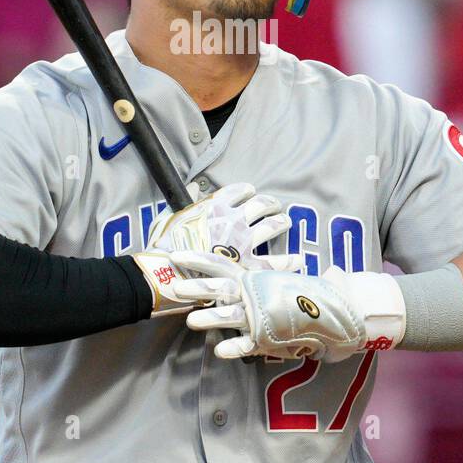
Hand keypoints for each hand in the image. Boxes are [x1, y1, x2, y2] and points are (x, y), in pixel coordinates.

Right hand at [133, 182, 299, 317]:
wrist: (165, 274)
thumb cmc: (163, 248)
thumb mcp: (169, 217)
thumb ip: (186, 203)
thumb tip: (193, 188)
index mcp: (214, 206)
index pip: (238, 190)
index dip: (247, 191)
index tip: (250, 193)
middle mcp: (232, 219)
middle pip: (261, 204)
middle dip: (270, 204)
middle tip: (274, 207)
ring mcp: (242, 241)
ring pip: (273, 225)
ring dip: (281, 222)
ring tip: (285, 222)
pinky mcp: (247, 265)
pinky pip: (275, 261)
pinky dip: (289, 260)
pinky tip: (299, 259)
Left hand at [169, 253, 406, 361]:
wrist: (344, 308)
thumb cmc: (313, 294)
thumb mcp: (285, 280)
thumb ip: (269, 273)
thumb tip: (259, 259)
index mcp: (257, 278)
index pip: (223, 265)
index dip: (198, 260)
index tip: (175, 255)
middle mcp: (257, 294)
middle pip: (221, 290)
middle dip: (196, 288)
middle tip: (174, 288)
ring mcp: (263, 315)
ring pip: (232, 315)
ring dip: (210, 318)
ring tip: (190, 321)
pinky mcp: (272, 337)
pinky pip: (250, 343)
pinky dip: (235, 346)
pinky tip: (219, 350)